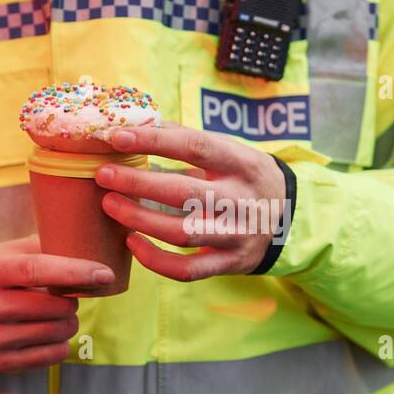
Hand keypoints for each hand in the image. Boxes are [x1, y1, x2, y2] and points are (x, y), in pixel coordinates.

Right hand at [0, 235, 112, 372]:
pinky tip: (48, 331)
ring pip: (58, 331)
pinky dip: (61, 343)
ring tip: (56, 313)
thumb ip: (43, 248)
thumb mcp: (6, 252)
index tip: (105, 274)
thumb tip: (90, 247)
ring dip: (69, 321)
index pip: (36, 270)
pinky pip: (53, 355)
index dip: (75, 272)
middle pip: (54, 306)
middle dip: (73, 300)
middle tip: (67, 296)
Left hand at [94, 123, 286, 280]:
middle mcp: (243, 200)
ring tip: (110, 205)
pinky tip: (132, 243)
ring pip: (182, 233)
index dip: (154, 141)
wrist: (289, 217)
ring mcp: (238, 235)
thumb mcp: (229, 152)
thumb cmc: (242, 178)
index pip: (195, 146)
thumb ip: (186, 139)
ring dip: (140, 220)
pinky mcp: (230, 263)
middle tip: (103, 175)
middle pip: (184, 192)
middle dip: (138, 183)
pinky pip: (187, 270)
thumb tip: (134, 122)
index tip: (117, 137)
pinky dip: (155, 260)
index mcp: (242, 163)